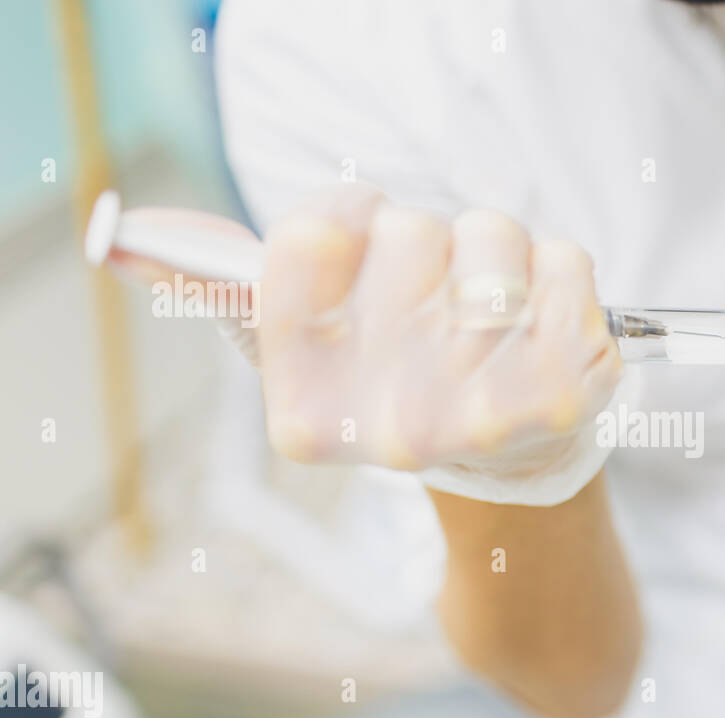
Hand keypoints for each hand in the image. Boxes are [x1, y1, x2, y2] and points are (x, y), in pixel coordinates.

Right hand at [252, 186, 620, 485]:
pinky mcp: (567, 391)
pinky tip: (544, 325)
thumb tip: (126, 234)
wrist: (509, 464)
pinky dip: (559, 272)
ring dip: (495, 252)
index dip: (346, 214)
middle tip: (439, 301)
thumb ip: (227, 287)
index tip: (366, 234)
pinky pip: (566, 260)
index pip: (307, 240)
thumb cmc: (401, 383)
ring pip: (490, 236)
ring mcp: (487, 412)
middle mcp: (393, 423)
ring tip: (493, 314)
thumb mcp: (308, 349)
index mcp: (310, 410)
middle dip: (425, 242)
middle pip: (407, 232)